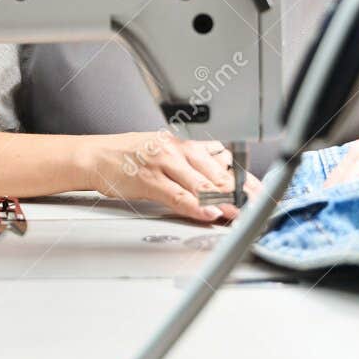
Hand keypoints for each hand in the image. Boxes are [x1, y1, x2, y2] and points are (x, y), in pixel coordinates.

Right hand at [79, 131, 259, 222]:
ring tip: (240, 214)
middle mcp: (176, 151)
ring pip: (200, 184)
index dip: (245, 180)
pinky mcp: (149, 180)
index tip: (262, 193)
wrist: (96, 156)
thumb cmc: (129, 155)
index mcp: (183, 144)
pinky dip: (196, 206)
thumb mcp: (166, 148)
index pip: (223, 162)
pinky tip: (209, 213)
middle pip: (217, 173)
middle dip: (241, 193)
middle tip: (259, 207)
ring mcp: (162, 164)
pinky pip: (177, 195)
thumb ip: (194, 159)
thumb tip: (223, 167)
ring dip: (224, 201)